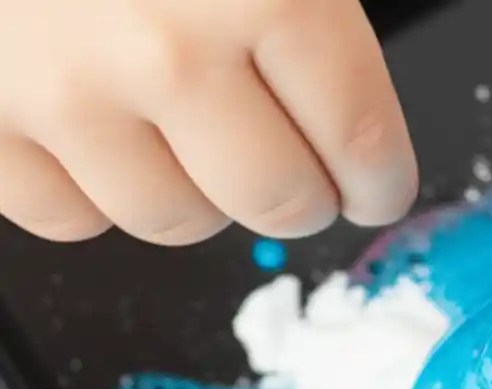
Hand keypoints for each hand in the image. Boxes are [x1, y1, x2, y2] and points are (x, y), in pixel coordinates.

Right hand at [0, 0, 416, 243]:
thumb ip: (306, 6)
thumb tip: (360, 121)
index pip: (360, 138)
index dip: (380, 181)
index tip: (377, 189)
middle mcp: (167, 54)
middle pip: (277, 201)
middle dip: (304, 200)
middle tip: (301, 177)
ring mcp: (67, 95)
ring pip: (178, 221)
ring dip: (200, 195)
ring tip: (188, 133)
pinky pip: (73, 218)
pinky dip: (98, 191)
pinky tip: (106, 131)